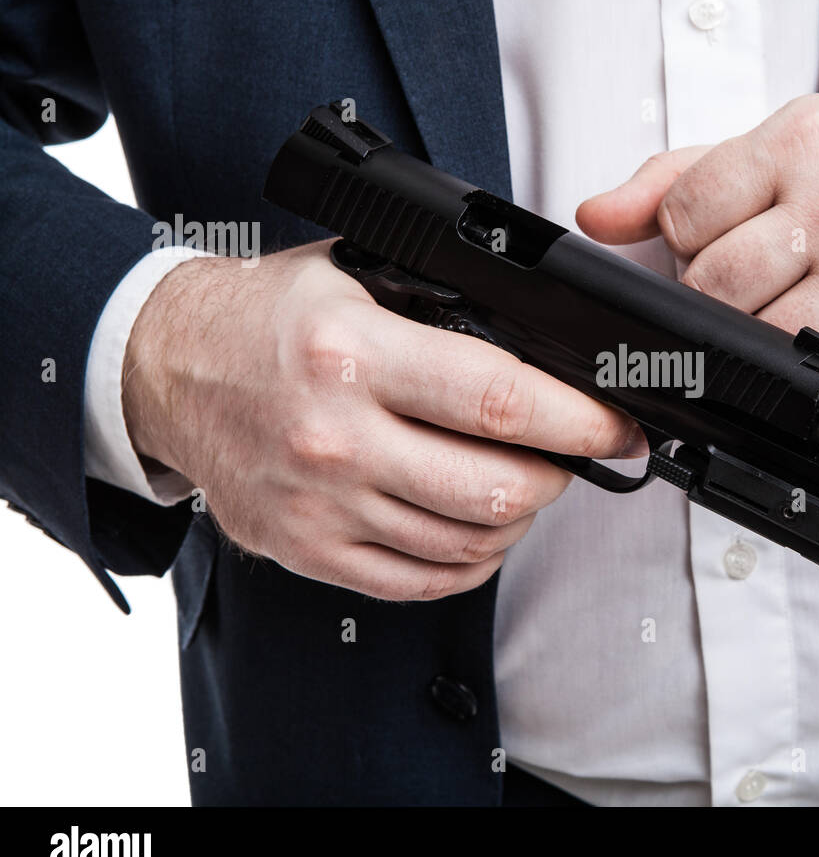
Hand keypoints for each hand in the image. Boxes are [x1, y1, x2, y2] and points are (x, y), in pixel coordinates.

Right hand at [122, 240, 643, 599]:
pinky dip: (470, 560)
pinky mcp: (309, 551)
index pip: (500, 402)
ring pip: (467, 541)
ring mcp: (322, 506)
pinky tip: (478, 529)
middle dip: (559, 476)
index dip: (580, 422)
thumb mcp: (353, 275)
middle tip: (570, 454)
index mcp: (354, 355)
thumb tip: (541, 340)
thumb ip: (440, 303)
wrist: (165, 371)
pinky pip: (420, 581)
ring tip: (523, 484)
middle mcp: (337, 438)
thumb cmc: (264, 319)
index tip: (616, 428)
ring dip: (518, 517)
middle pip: (495, 488)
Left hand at [577, 94, 818, 395]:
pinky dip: (817, 378)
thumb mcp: (791, 145)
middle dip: (719, 298)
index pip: (681, 217)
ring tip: (804, 307)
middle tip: (763, 283)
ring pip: (759, 343)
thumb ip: (681, 178)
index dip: (686, 244)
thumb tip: (596, 219)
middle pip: (713, 287)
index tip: (722, 243)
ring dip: (764, 342)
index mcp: (804, 138)